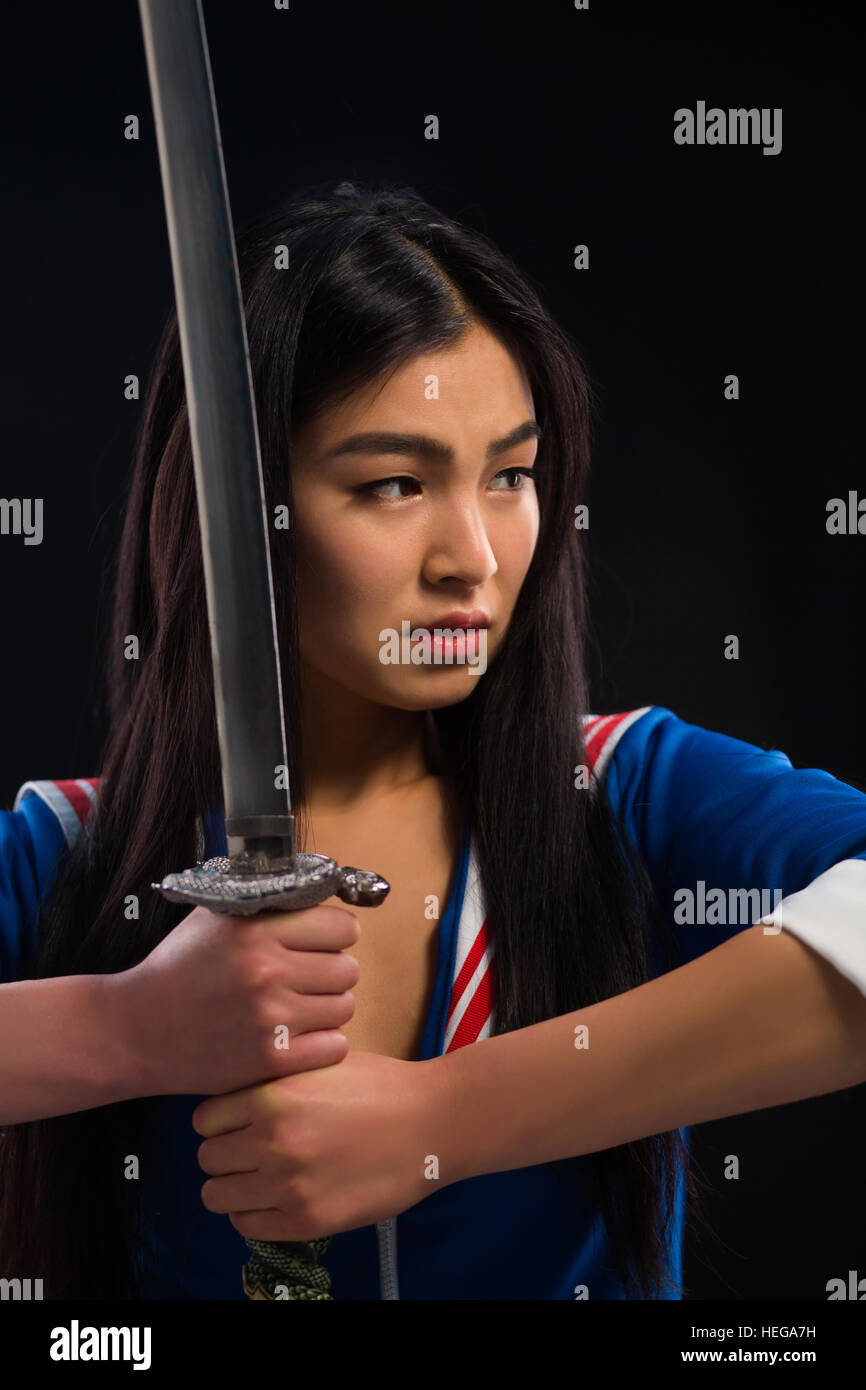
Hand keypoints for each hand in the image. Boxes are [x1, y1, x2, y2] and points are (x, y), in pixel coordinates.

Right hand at [106, 903, 359, 1096]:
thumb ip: (265, 901)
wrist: (135, 1031)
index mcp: (256, 930)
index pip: (342, 926)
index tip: (317, 942)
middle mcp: (267, 971)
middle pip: (348, 968)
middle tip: (306, 978)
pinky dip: (321, 1043)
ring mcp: (271, 1019)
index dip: (332, 933)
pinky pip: (335, 1046)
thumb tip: (318, 887)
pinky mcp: (271, 1060)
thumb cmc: (177, 968)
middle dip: (331, 971)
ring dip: (326, 1007)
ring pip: (344, 1007)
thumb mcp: (213, 917)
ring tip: (297, 1007)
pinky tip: (295, 1036)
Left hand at [191, 1050, 457, 1239]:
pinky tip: (277, 1195)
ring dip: (234, 1185)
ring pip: (217, 1196)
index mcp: (270, 1096)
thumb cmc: (378, 1086)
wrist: (430, 1122)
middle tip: (249, 1149)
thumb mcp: (318, 1063)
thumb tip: (229, 1096)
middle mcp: (271, 1142)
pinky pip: (247, 1225)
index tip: (237, 1122)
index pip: (204, 1119)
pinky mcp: (307, 1221)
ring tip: (260, 1175)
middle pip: (206, 1158)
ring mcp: (287, 1186)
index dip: (220, 1119)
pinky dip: (254, 1212)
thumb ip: (271, 1078)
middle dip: (224, 1152)